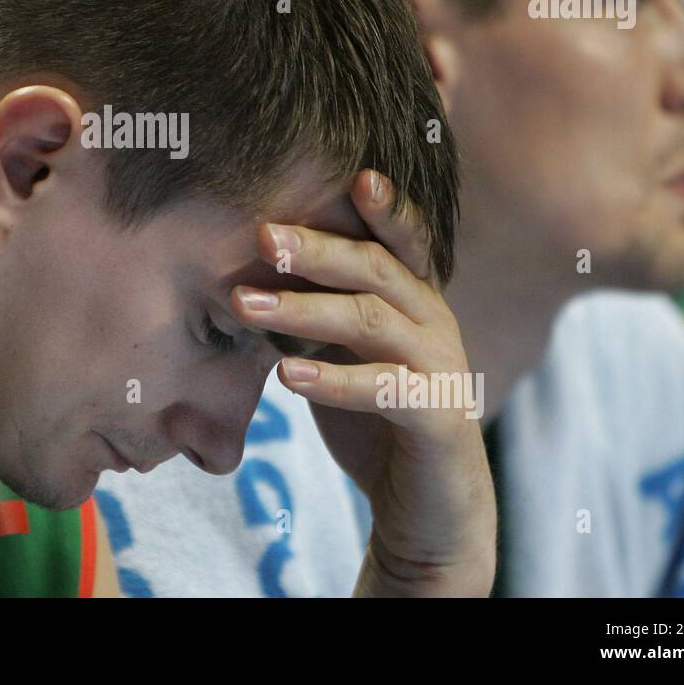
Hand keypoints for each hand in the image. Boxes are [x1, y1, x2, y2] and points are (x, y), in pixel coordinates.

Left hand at [230, 170, 495, 596]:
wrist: (427, 509)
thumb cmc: (375, 419)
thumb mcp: (341, 353)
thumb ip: (312, 313)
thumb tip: (244, 274)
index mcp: (413, 297)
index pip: (397, 241)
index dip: (382, 207)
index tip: (352, 175)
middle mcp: (433, 321)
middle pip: (377, 269)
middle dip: (319, 249)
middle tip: (263, 236)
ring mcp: (440, 368)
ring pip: (372, 323)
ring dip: (304, 311)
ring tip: (244, 306)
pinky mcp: (436, 419)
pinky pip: (384, 390)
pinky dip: (333, 380)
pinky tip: (287, 376)